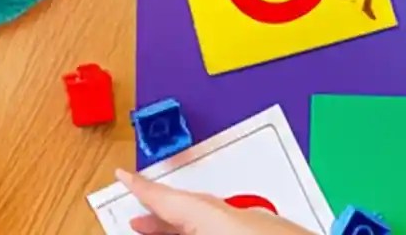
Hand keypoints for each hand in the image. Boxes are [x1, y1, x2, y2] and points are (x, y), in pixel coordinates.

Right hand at [115, 170, 315, 234]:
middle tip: (136, 219)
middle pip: (194, 211)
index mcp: (221, 220)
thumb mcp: (215, 228)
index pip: (173, 202)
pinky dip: (216, 234)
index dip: (144, 190)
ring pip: (218, 222)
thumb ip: (186, 222)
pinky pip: (238, 230)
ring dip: (190, 230)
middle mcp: (245, 221)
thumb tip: (157, 223)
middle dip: (164, 218)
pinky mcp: (283, 234)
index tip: (122, 177)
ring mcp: (268, 228)